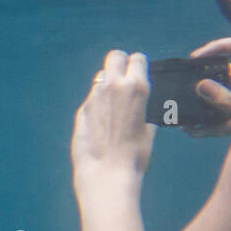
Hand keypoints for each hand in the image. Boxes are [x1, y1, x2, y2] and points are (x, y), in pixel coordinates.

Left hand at [72, 50, 155, 186]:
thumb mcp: (149, 130)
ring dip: (107, 86)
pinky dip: (97, 104)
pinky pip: (92, 99)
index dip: (138, 66)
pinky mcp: (81, 110)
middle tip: (123, 79)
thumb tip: (140, 109)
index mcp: (135, 87)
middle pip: (114, 57)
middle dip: (120, 64)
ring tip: (113, 106)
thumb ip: (144, 111)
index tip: (138, 74)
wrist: (108, 173)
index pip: (137, 59)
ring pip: (101, 78)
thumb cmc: (135, 155)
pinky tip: (101, 123)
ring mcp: (94, 97)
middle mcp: (113, 86)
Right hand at [185, 36, 230, 137]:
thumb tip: (201, 87)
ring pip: (226, 100)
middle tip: (183, 87)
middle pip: (230, 75)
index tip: (197, 57)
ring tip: (182, 114)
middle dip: (205, 80)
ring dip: (204, 107)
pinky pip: (229, 123)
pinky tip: (193, 131)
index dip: (220, 49)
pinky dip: (211, 127)